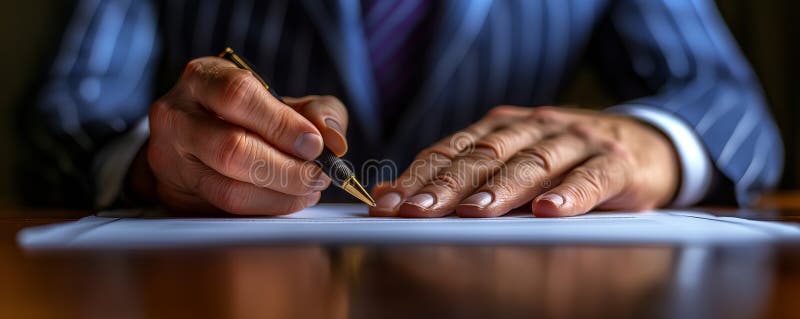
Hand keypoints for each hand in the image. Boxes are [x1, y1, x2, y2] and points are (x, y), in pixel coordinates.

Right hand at [128, 57, 348, 214]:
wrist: (192, 141)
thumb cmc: (245, 115)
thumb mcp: (284, 101)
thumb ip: (317, 113)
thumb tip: (335, 141)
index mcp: (203, 78)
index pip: (238, 95)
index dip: (281, 123)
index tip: (314, 144)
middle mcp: (177, 115)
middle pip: (231, 148)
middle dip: (286, 169)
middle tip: (318, 175)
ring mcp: (169, 158)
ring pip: (227, 189)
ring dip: (280, 196)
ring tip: (309, 189)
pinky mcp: (174, 195)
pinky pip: (226, 212)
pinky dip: (266, 209)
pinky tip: (288, 200)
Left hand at [370, 106, 678, 216]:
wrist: (642, 144)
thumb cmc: (564, 160)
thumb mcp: (512, 162)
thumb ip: (464, 175)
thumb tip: (396, 197)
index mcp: (502, 127)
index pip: (452, 150)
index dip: (419, 175)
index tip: (389, 202)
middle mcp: (534, 128)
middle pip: (485, 156)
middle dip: (447, 185)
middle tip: (417, 209)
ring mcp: (575, 142)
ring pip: (532, 163)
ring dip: (501, 189)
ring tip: (474, 212)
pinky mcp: (615, 162)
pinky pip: (591, 177)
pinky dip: (569, 194)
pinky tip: (549, 211)